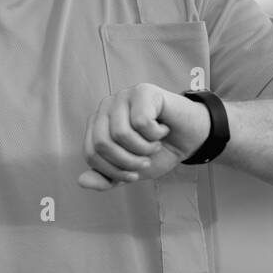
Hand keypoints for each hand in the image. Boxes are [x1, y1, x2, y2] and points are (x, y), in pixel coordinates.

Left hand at [78, 83, 212, 191]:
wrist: (189, 139)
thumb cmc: (158, 151)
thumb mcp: (130, 171)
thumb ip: (106, 178)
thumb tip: (82, 181)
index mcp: (98, 125)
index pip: (90, 154)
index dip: (112, 171)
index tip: (132, 174)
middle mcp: (106, 107)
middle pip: (102, 143)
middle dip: (128, 161)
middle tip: (145, 160)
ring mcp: (123, 96)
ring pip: (121, 133)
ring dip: (144, 148)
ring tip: (154, 144)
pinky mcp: (143, 91)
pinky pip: (141, 121)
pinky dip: (156, 134)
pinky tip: (162, 129)